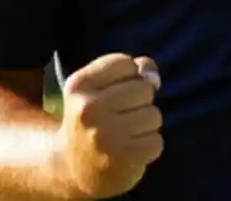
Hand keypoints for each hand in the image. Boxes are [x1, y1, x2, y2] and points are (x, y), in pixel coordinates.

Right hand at [57, 53, 163, 198]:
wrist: (73, 168)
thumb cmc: (96, 118)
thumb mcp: (101, 87)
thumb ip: (133, 70)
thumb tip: (153, 79)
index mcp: (79, 85)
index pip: (125, 63)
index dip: (128, 77)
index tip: (112, 93)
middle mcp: (88, 108)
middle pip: (144, 88)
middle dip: (140, 101)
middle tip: (120, 117)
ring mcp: (104, 135)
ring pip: (154, 115)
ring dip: (146, 125)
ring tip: (125, 134)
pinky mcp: (122, 158)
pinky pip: (156, 141)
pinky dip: (149, 146)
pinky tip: (130, 151)